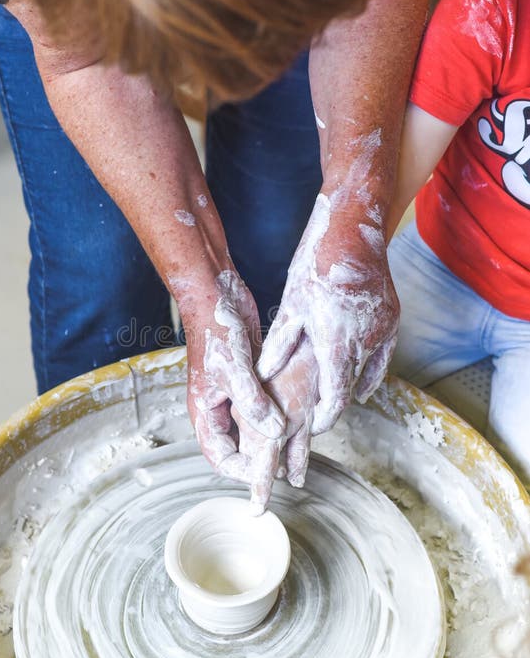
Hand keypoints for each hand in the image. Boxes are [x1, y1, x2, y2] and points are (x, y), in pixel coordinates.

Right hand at [177, 270, 284, 506]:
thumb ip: (254, 404)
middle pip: (238, 447)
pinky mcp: (248, 378)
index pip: (220, 457)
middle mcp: (218, 407)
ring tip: (295, 450)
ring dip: (270, 438)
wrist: (216, 295)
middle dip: (259, 460)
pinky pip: (262, 405)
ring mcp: (233, 393)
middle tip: (286, 470)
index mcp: (205, 412)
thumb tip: (276, 433)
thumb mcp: (234, 371)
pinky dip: (277, 414)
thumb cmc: (215, 331)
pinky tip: (297, 417)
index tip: (266, 478)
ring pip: (253, 427)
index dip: (242, 472)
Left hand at [257, 192, 398, 440]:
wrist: (353, 229)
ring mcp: (383, 329)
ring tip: (327, 396)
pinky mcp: (392, 318)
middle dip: (331, 402)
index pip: (335, 397)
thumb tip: (264, 375)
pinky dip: (370, 370)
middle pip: (349, 386)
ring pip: (364, 369)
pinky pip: (383, 355)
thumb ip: (280, 345)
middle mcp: (366, 339)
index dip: (325, 418)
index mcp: (337, 340)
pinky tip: (358, 385)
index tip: (313, 428)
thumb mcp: (290, 305)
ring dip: (347, 382)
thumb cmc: (315, 265)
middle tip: (312, 416)